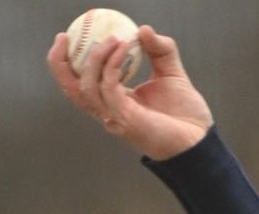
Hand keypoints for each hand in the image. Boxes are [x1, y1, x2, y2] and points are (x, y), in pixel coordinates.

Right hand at [46, 24, 212, 160]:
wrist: (200, 139)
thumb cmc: (186, 113)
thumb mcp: (173, 73)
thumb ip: (160, 50)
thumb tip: (143, 29)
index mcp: (113, 101)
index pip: (79, 83)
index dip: (66, 62)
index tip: (66, 37)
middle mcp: (108, 111)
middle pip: (70, 89)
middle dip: (58, 63)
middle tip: (64, 37)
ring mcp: (115, 117)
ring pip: (86, 86)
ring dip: (95, 58)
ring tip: (113, 38)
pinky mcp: (125, 119)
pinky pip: (109, 87)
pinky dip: (112, 65)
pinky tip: (125, 48)